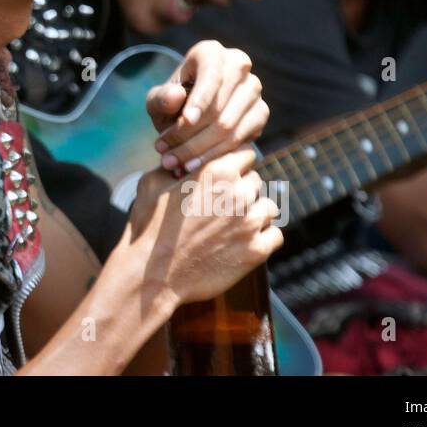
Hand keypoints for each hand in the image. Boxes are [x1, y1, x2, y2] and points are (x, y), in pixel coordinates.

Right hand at [120, 149, 282, 305]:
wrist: (153, 273)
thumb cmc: (150, 226)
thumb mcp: (153, 183)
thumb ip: (175, 166)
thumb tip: (184, 159)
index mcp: (216, 171)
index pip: (246, 153)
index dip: (235, 163)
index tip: (226, 174)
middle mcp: (239, 194)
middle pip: (256, 181)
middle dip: (242, 188)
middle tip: (224, 203)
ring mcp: (250, 223)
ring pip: (269, 207)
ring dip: (255, 212)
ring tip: (235, 223)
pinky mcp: (256, 251)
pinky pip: (275, 235)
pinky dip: (264, 237)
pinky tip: (246, 241)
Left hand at [146, 41, 268, 174]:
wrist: (190, 115)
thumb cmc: (171, 103)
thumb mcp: (158, 101)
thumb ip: (161, 98)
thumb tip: (176, 95)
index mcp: (210, 52)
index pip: (211, 75)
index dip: (200, 100)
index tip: (186, 122)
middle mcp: (238, 65)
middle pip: (219, 107)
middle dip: (190, 135)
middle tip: (165, 153)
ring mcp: (253, 89)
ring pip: (229, 126)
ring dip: (198, 150)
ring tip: (173, 163)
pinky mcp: (261, 112)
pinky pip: (240, 139)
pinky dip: (214, 156)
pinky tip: (192, 166)